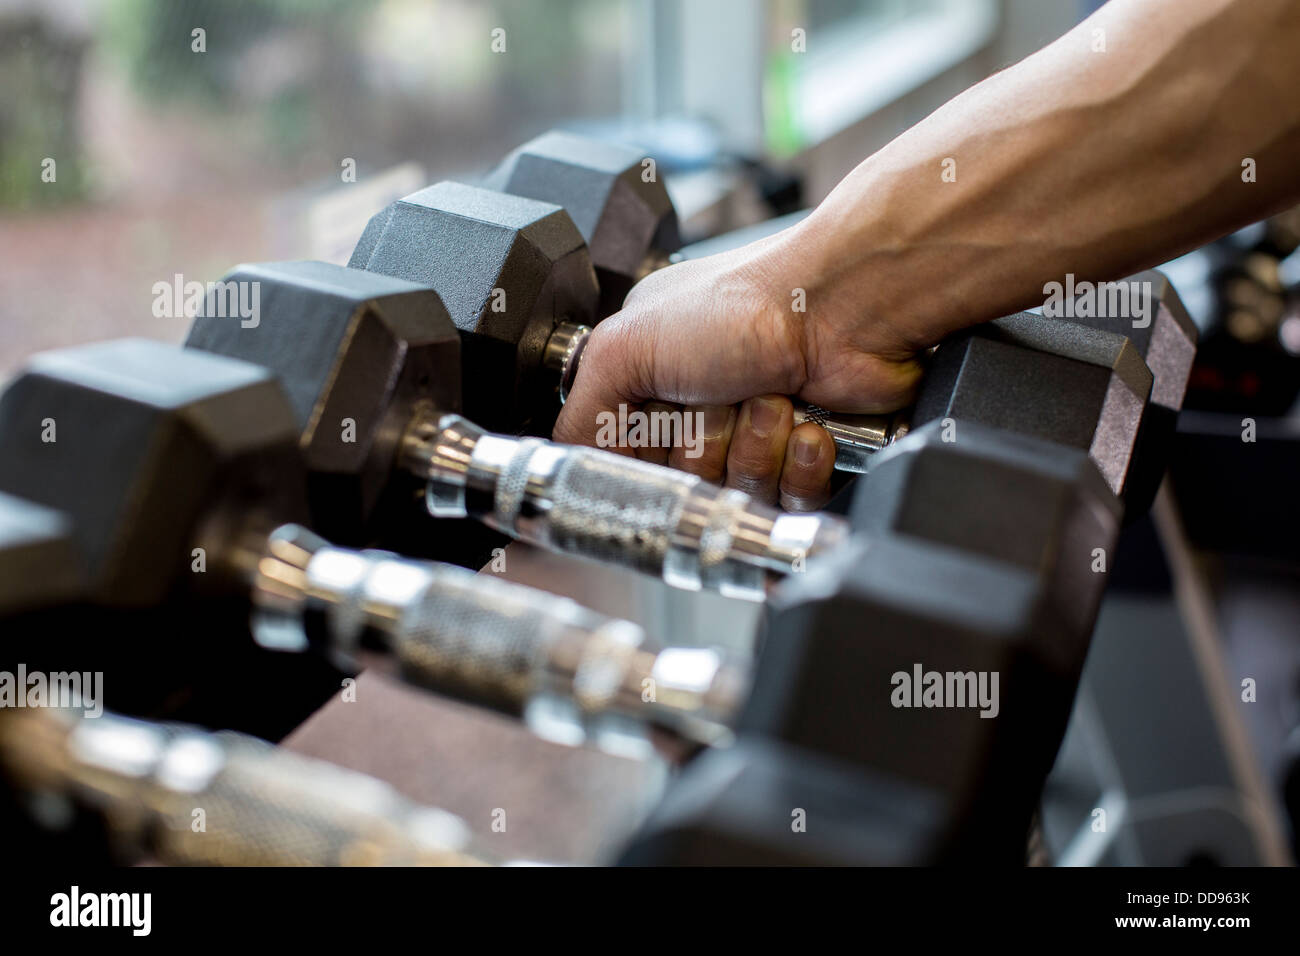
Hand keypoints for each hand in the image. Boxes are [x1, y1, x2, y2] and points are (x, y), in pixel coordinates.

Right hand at [552, 220, 926, 510]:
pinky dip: (799, 465)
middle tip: (718, 397)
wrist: (844, 306)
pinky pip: (789, 501)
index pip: (627, 459)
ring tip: (769, 397)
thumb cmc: (747, 302)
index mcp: (651, 375)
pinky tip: (805, 424)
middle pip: (681, 484)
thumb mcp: (626, 348)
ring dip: (754, 448)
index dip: (643, 455)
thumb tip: (562, 459)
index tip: (653, 431)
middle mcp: (700, 403)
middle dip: (702, 447)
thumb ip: (581, 412)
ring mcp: (755, 430)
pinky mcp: (806, 455)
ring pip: (736, 495)